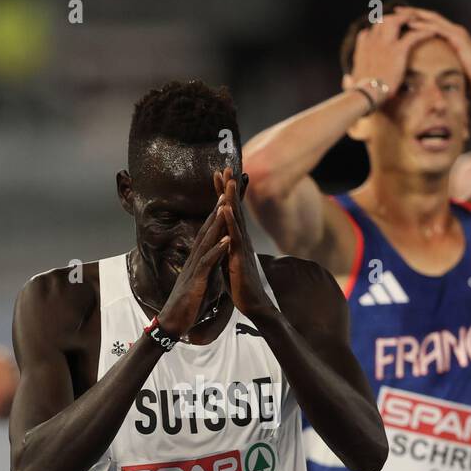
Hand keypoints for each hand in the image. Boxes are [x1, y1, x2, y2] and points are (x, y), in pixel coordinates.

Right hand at [157, 195, 230, 337]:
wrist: (173, 323)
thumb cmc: (187, 305)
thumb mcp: (202, 282)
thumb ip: (208, 268)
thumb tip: (216, 259)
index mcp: (197, 260)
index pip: (207, 234)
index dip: (216, 217)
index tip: (224, 200)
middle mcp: (194, 260)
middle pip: (206, 231)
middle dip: (215, 211)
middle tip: (224, 191)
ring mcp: (193, 269)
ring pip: (206, 242)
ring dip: (216, 224)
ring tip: (225, 207)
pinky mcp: (195, 281)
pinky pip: (207, 263)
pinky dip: (217, 250)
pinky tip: (226, 240)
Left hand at [217, 167, 273, 319]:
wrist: (252, 303)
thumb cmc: (240, 283)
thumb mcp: (229, 259)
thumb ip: (225, 244)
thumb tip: (220, 234)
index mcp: (236, 238)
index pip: (229, 211)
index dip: (224, 193)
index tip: (218, 175)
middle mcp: (241, 238)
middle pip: (234, 208)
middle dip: (229, 187)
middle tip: (225, 167)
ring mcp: (242, 246)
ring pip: (236, 217)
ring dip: (231, 197)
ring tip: (229, 179)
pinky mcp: (240, 257)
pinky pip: (234, 236)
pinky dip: (230, 220)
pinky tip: (226, 208)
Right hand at [348, 9, 435, 102]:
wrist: (366, 94)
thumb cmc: (359, 93)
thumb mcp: (351, 82)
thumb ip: (349, 78)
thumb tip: (346, 80)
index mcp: (362, 47)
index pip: (370, 31)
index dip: (379, 29)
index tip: (387, 31)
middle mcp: (373, 41)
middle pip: (384, 20)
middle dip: (396, 18)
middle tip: (407, 20)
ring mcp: (385, 43)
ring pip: (397, 21)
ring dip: (409, 18)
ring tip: (419, 20)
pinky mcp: (397, 50)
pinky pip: (413, 35)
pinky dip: (424, 32)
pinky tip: (433, 32)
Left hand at [403, 8, 470, 98]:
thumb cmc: (469, 80)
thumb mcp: (449, 71)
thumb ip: (438, 68)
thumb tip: (423, 79)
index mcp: (451, 36)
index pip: (430, 23)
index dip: (416, 19)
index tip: (400, 19)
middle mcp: (454, 30)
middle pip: (429, 16)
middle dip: (412, 12)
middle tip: (396, 10)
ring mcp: (457, 32)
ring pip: (432, 19)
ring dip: (415, 15)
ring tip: (400, 13)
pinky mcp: (458, 37)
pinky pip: (438, 28)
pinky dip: (424, 25)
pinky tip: (412, 24)